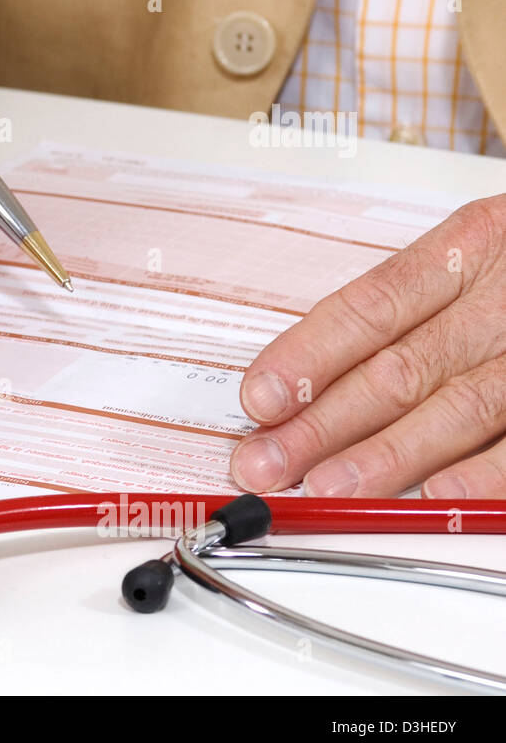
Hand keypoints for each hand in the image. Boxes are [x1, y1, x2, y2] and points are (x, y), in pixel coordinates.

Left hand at [230, 196, 505, 497]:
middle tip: (266, 462)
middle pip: (403, 366)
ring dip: (388, 457)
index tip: (259, 396)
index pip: (373, 306)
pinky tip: (435, 497)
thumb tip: (302, 381)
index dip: (311, 355)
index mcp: (474, 245)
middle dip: (324, 422)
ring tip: (329, 488)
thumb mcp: (478, 252)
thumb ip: (408, 309)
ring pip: (461, 408)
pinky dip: (482, 473)